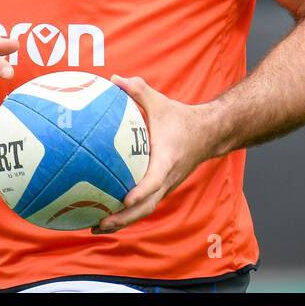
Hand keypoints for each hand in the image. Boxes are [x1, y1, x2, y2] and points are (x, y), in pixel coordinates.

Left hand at [93, 75, 224, 234]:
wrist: (209, 133)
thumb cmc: (181, 118)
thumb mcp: (160, 102)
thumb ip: (137, 90)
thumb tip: (112, 79)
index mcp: (167, 159)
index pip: (155, 179)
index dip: (141, 191)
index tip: (124, 199)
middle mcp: (167, 178)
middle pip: (146, 206)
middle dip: (123, 218)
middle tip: (99, 223)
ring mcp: (165, 186)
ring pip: (144, 210)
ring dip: (122, 221)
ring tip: (95, 227)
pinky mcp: (162, 188)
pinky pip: (144, 205)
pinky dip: (126, 213)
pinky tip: (104, 214)